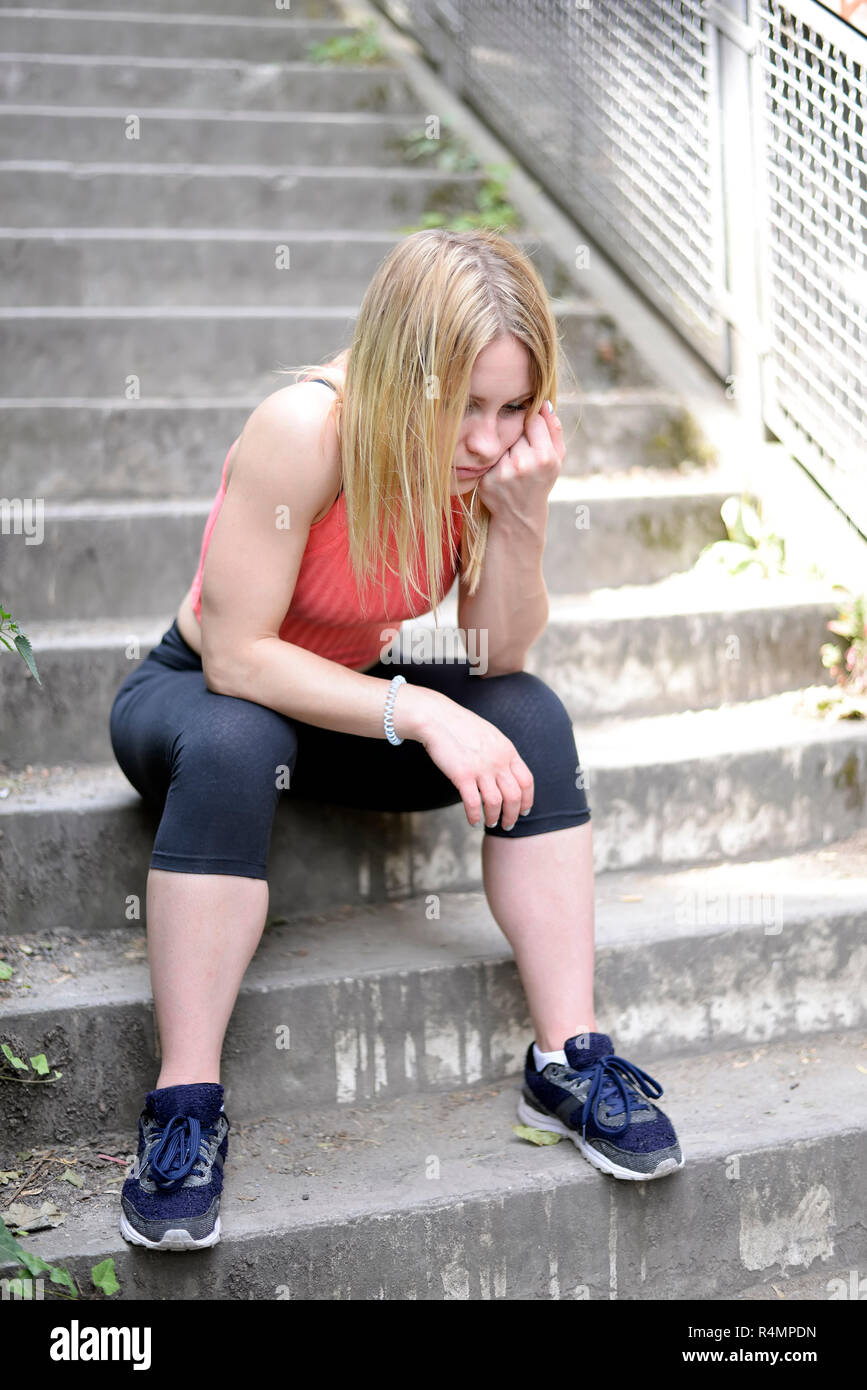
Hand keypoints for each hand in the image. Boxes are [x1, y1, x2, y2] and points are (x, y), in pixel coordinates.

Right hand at [413, 694, 533, 830]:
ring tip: (491, 823)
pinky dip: (475, 817)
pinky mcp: (463, 775)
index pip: (527, 781)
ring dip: (495, 818)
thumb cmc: (460, 726)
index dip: (527, 800)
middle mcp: (498, 761)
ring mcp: (481, 768)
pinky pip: (473, 804)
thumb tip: (505, 773)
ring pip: (496, 803)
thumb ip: (500, 754)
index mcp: (508, 751)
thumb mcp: (490, 736)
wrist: (437, 718)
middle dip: (512, 815)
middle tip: (508, 825)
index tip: (524, 811)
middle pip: (514, 796)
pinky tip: (473, 821)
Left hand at [476, 400, 564, 520]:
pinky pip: (489, 456)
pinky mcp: (486, 480)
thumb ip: (554, 430)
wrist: (520, 515)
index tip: (532, 434)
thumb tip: (544, 403)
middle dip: (518, 437)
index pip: (533, 420)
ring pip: (501, 441)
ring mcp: (503, 472)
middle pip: (515, 429)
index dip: (532, 425)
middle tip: (521, 453)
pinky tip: (500, 472)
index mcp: (544, 457)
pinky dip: (493, 460)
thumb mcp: (557, 458)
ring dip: (505, 447)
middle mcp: (523, 464)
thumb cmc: (541, 480)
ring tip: (512, 463)